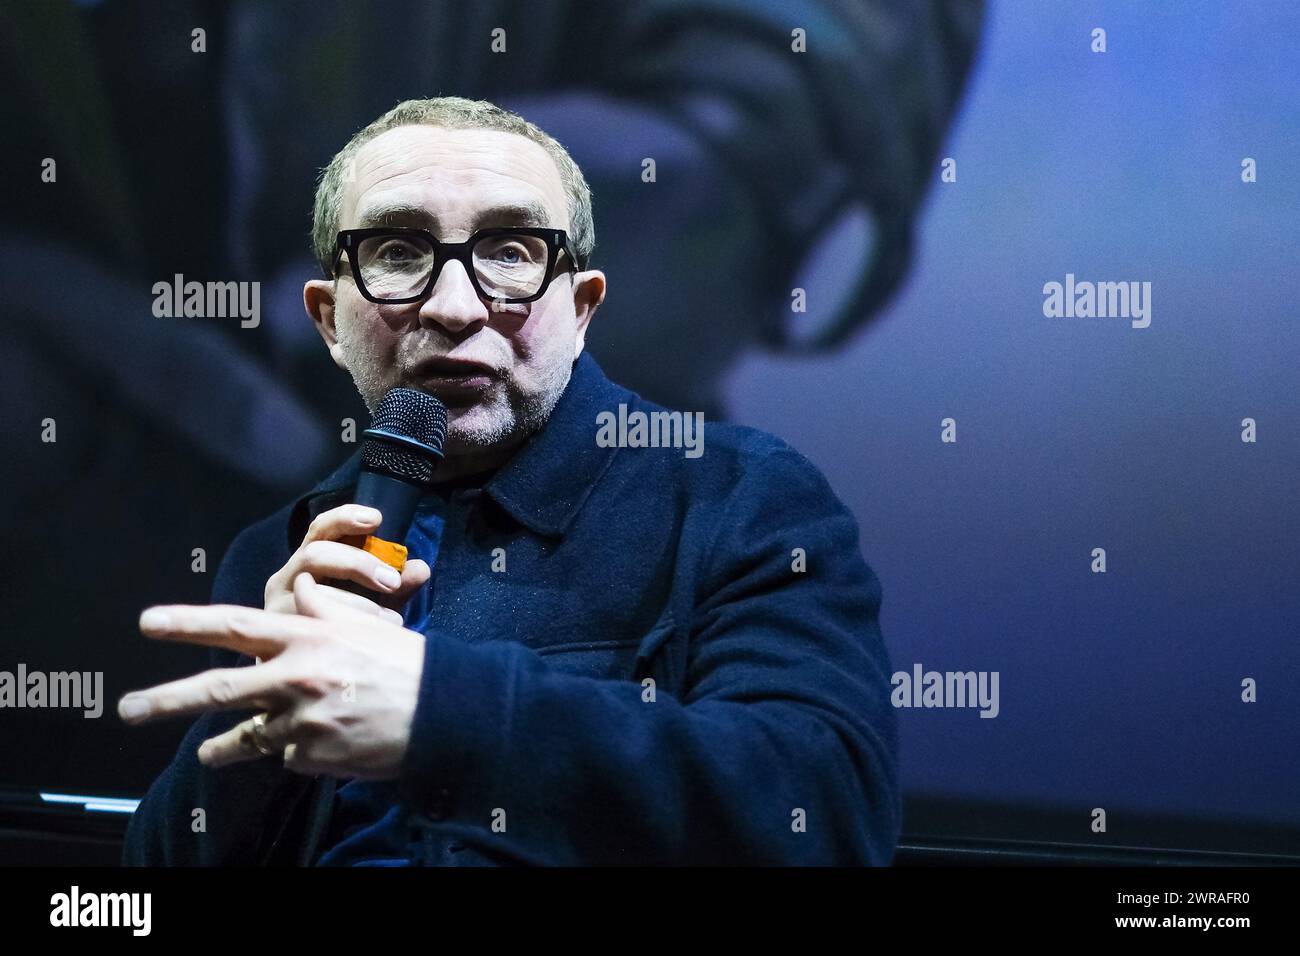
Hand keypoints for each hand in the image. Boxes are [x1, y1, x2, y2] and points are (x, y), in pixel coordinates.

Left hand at [120, 572, 424, 779]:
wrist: (444, 713)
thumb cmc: (408, 664)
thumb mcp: (365, 625)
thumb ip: (323, 609)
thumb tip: (297, 590)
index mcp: (307, 637)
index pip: (236, 624)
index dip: (188, 622)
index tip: (148, 622)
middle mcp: (295, 677)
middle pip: (217, 690)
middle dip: (165, 700)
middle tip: (127, 708)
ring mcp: (300, 721)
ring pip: (244, 738)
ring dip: (222, 750)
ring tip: (205, 755)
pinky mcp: (311, 757)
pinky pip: (288, 756)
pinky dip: (298, 751)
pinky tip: (323, 744)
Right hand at [264, 503, 430, 624]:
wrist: (307, 666)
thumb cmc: (345, 624)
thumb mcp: (375, 601)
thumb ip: (397, 585)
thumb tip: (420, 568)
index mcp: (310, 559)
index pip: (322, 528)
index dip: (346, 518)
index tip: (377, 519)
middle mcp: (289, 577)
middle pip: (315, 554)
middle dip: (357, 563)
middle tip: (392, 581)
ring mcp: (277, 605)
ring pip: (310, 591)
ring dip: (354, 603)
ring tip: (388, 619)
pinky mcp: (278, 633)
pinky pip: (308, 623)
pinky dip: (341, 627)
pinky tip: (365, 638)